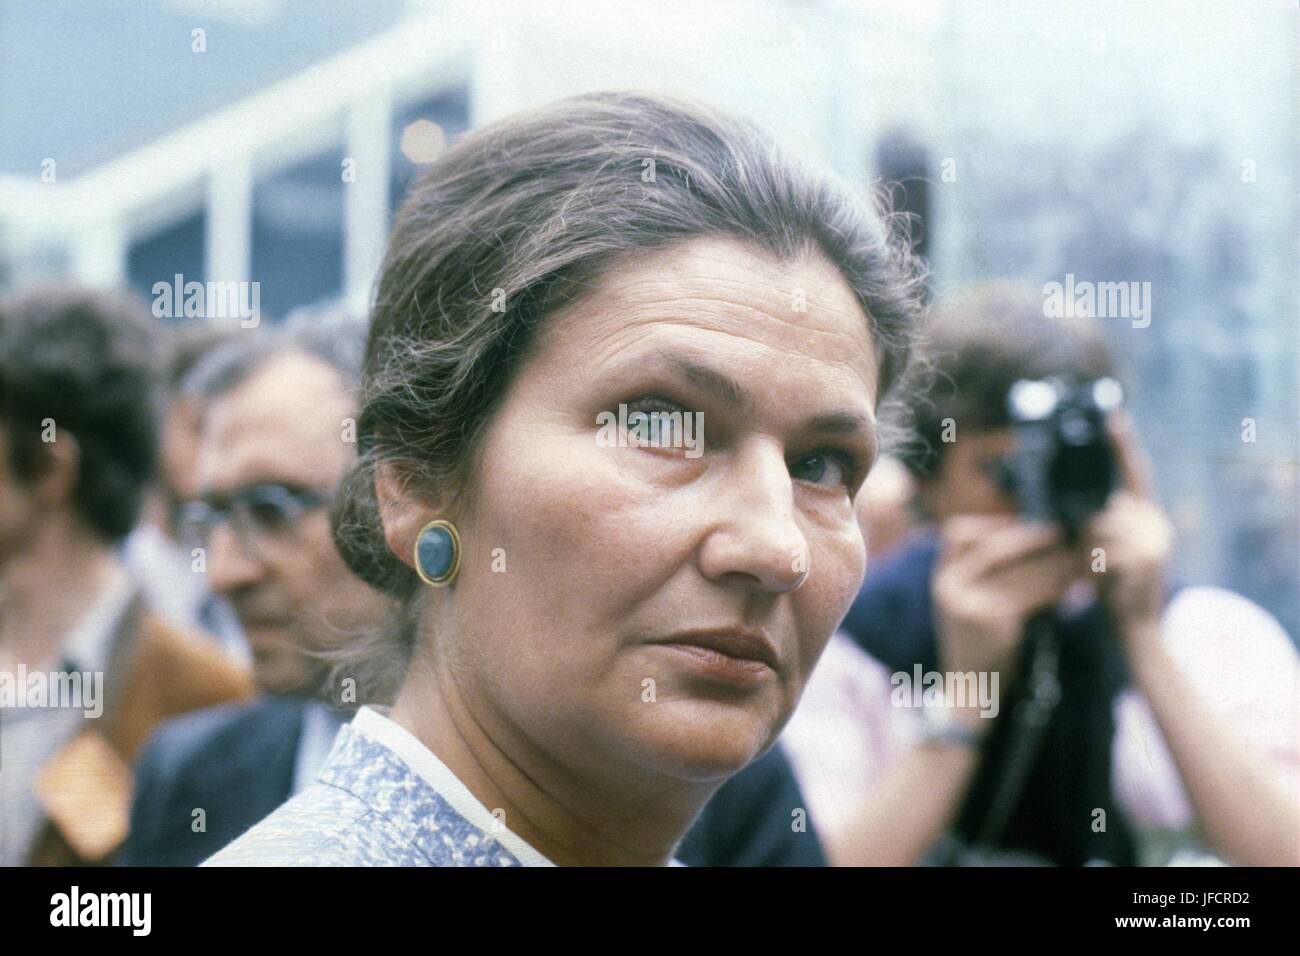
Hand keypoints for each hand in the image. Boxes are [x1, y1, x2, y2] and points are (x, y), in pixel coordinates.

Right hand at [932, 515, 1082, 683]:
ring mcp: (967, 602)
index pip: (957, 534)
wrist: (970, 690)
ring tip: (1076, 561)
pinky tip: (1073, 587)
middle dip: (1030, 539)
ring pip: (1018, 571)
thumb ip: (983, 575)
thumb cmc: (978, 645)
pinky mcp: (991, 619)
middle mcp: (948, 586)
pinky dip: (1055, 587)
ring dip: (1052, 563)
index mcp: (940, 578)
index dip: (989, 524)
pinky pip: (1030, 593)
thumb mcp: (967, 605)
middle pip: (993, 548)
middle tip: (1061, 534)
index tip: (1020, 522)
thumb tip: (1027, 537)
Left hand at [1083, 412, 1173, 643]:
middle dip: (1083, 522)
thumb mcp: (1106, 548)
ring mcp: (1154, 542)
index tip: (1113, 416)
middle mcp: (1156, 523)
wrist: (1137, 628)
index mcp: (1148, 515)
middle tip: (1076, 542)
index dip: (1123, 446)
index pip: (1135, 473)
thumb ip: (1096, 523)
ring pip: (1100, 526)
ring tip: (1088, 566)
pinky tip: (1093, 575)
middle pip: (1105, 504)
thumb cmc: (1115, 586)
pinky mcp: (1145, 561)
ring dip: (1083, 545)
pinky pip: (1103, 549)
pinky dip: (1090, 560)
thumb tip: (1066, 504)